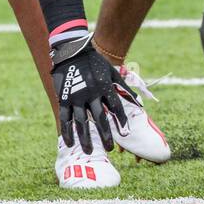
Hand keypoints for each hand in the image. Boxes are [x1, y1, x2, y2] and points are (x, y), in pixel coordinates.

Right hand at [51, 34, 131, 154]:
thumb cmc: (96, 63)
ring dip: (85, 138)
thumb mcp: (112, 72)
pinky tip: (70, 143)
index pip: (115, 107)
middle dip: (105, 135)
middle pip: (99, 118)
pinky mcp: (64, 99)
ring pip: (81, 122)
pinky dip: (67, 132)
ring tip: (90, 151)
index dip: (121, 121)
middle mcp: (91, 93)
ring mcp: (76, 97)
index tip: (125, 134)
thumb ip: (124, 89)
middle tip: (110, 149)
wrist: (72, 52)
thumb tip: (139, 104)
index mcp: (104, 86)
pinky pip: (65, 118)